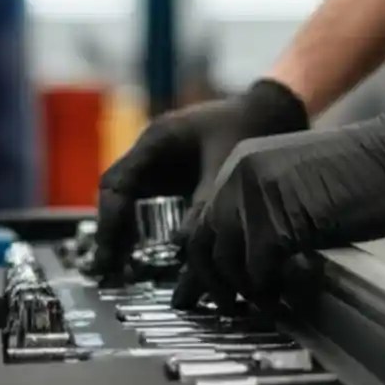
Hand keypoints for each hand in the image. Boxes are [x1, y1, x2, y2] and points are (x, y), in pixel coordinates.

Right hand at [90, 80, 308, 276]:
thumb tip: (181, 248)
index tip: (111, 251)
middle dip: (112, 233)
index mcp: (156, 141)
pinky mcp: (178, 182)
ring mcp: (163, 167)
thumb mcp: (226, 171)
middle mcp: (152, 155)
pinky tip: (154, 260)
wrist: (275, 113)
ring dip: (127, 236)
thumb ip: (203, 208)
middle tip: (110, 270)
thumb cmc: (249, 131)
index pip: (117, 183)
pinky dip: (149, 233)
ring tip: (123, 272)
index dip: (111, 219)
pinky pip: (153, 209)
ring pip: (132, 205)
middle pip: (118, 196)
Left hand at [173, 86, 384, 310]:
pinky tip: (286, 295)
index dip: (200, 261)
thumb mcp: (299, 187)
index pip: (202, 221)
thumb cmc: (366, 172)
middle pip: (204, 243)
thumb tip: (246, 264)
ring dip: (244, 290)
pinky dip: (270, 290)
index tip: (202, 289)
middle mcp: (240, 174)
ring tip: (265, 304)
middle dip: (211, 283)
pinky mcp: (283, 219)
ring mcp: (257, 195)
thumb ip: (267, 214)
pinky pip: (259, 268)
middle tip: (226, 309)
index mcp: (242, 164)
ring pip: (227, 260)